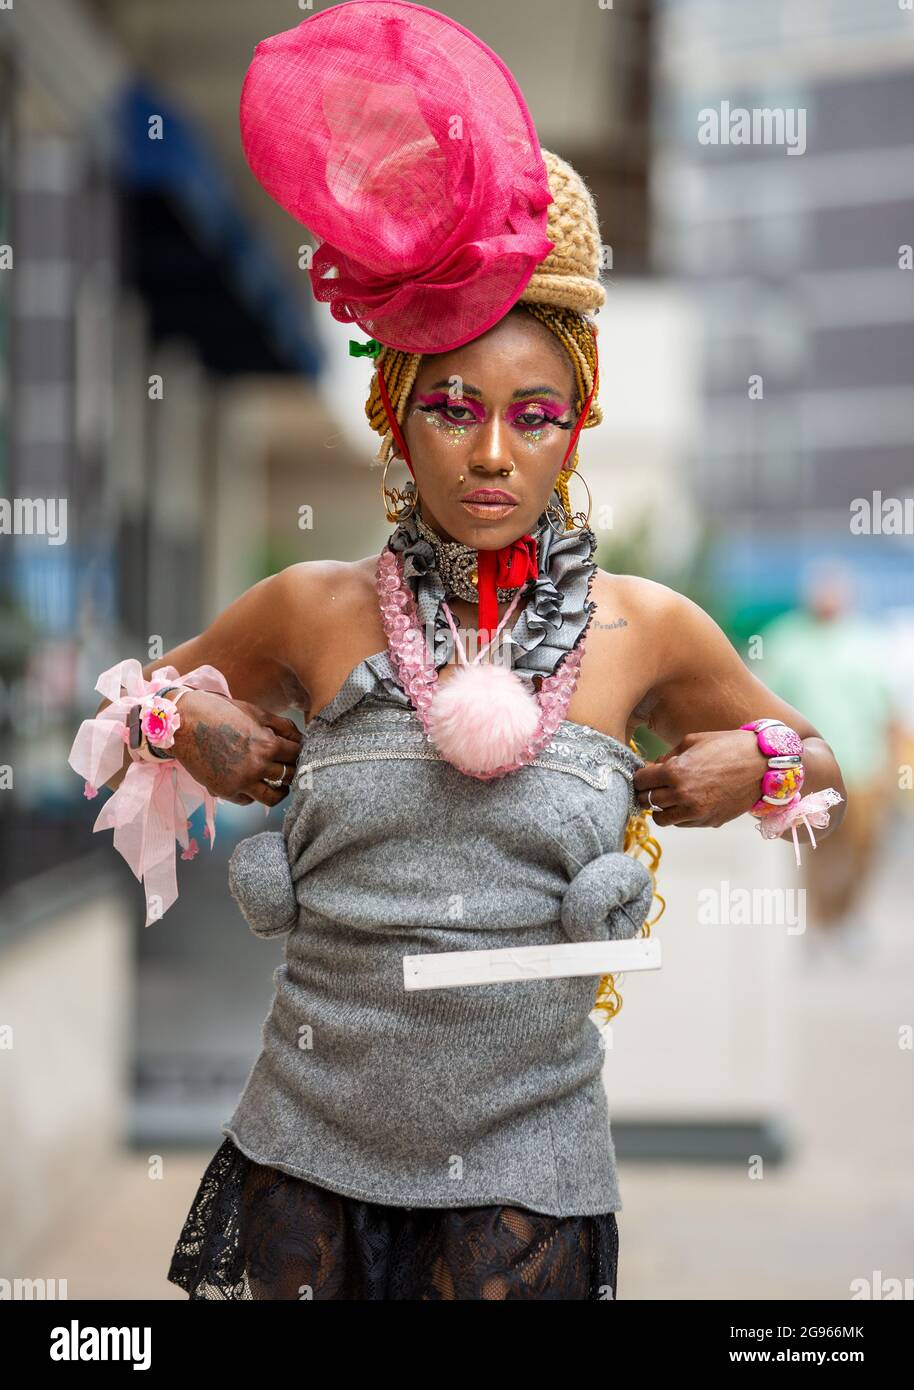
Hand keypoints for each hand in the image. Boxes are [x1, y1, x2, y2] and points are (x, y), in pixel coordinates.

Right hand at [170, 690, 303, 806]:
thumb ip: (281, 726)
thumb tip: (300, 738)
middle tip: (293, 768)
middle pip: (289, 777)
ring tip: (280, 784)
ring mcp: (241, 782)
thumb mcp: (255, 712)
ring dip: (280, 791)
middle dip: (294, 771)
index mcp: (268, 745)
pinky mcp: (225, 791)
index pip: (298, 755)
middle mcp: (257, 767)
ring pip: (273, 798)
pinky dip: (253, 794)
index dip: (301, 753)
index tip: (299, 753)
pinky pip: (248, 800)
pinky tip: (253, 784)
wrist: (182, 723)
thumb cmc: (218, 712)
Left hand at [633, 729, 768, 827]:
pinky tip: (687, 801)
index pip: (640, 781)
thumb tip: (653, 768)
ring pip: (661, 818)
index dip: (639, 777)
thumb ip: (668, 756)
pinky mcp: (708, 821)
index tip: (644, 774)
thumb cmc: (728, 746)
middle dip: (645, 792)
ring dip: (660, 808)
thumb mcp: (692, 741)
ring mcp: (696, 812)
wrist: (762, 764)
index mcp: (675, 772)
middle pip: (645, 801)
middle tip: (652, 786)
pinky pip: (682, 823)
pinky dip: (678, 814)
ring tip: (668, 796)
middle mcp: (682, 795)